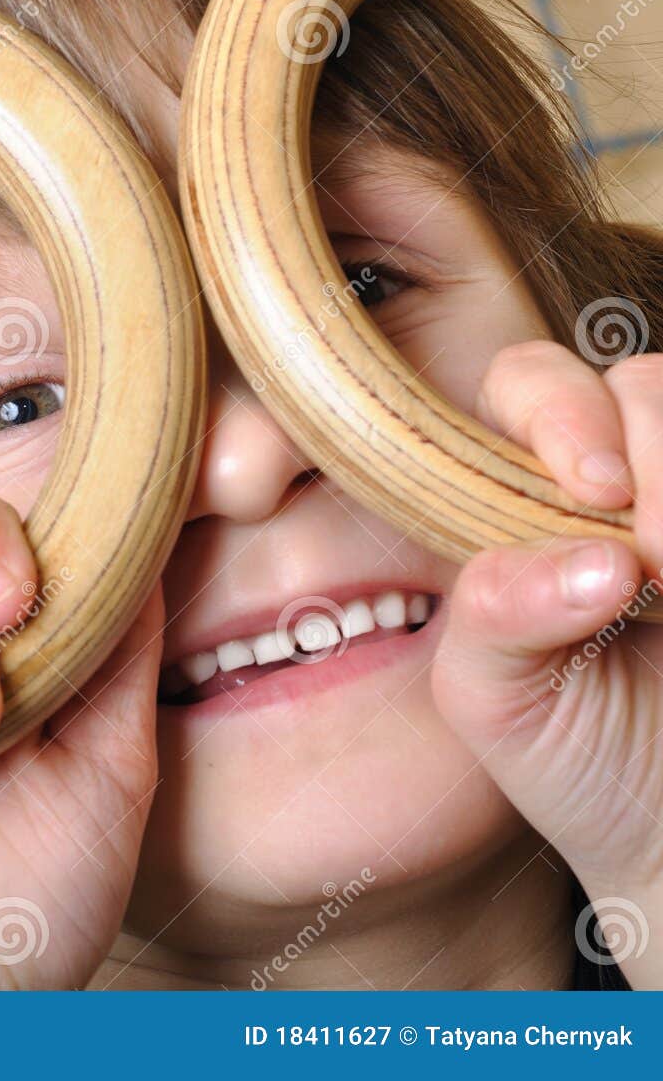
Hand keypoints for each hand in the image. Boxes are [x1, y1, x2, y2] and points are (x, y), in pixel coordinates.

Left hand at [433, 342, 662, 985]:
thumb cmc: (576, 759)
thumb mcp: (496, 698)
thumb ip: (494, 615)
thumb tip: (587, 561)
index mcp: (526, 499)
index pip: (527, 385)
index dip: (555, 408)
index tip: (588, 489)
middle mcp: (623, 485)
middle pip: (636, 382)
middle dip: (648, 450)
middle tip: (654, 555)